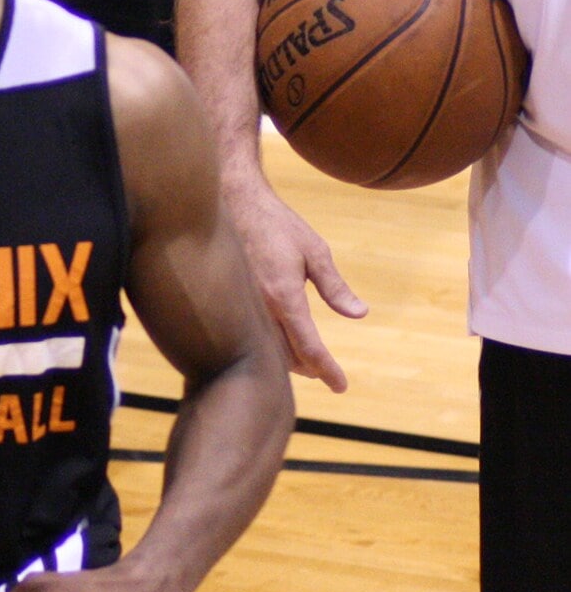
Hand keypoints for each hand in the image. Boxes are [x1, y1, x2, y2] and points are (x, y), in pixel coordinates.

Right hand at [229, 180, 365, 392]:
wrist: (231, 205)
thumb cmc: (276, 225)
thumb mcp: (315, 252)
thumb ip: (335, 287)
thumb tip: (359, 314)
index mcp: (284, 298)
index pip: (310, 348)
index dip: (328, 370)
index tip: (341, 386)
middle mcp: (261, 310)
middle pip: (287, 358)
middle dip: (309, 369)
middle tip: (326, 373)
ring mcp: (243, 309)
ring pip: (267, 352)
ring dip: (288, 361)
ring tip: (305, 363)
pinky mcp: (232, 305)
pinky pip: (252, 337)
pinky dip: (269, 347)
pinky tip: (276, 344)